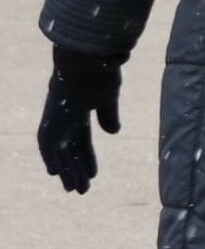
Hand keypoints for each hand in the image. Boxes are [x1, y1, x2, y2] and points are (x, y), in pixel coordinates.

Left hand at [38, 47, 123, 194]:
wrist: (89, 57)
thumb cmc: (100, 72)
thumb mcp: (108, 97)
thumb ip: (108, 115)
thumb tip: (113, 133)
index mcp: (79, 111)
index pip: (81, 140)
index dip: (86, 158)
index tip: (93, 175)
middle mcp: (65, 117)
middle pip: (68, 149)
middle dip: (75, 169)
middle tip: (80, 190)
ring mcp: (57, 116)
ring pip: (57, 149)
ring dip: (65, 169)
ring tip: (73, 189)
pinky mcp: (51, 115)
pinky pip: (46, 141)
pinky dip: (50, 157)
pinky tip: (56, 172)